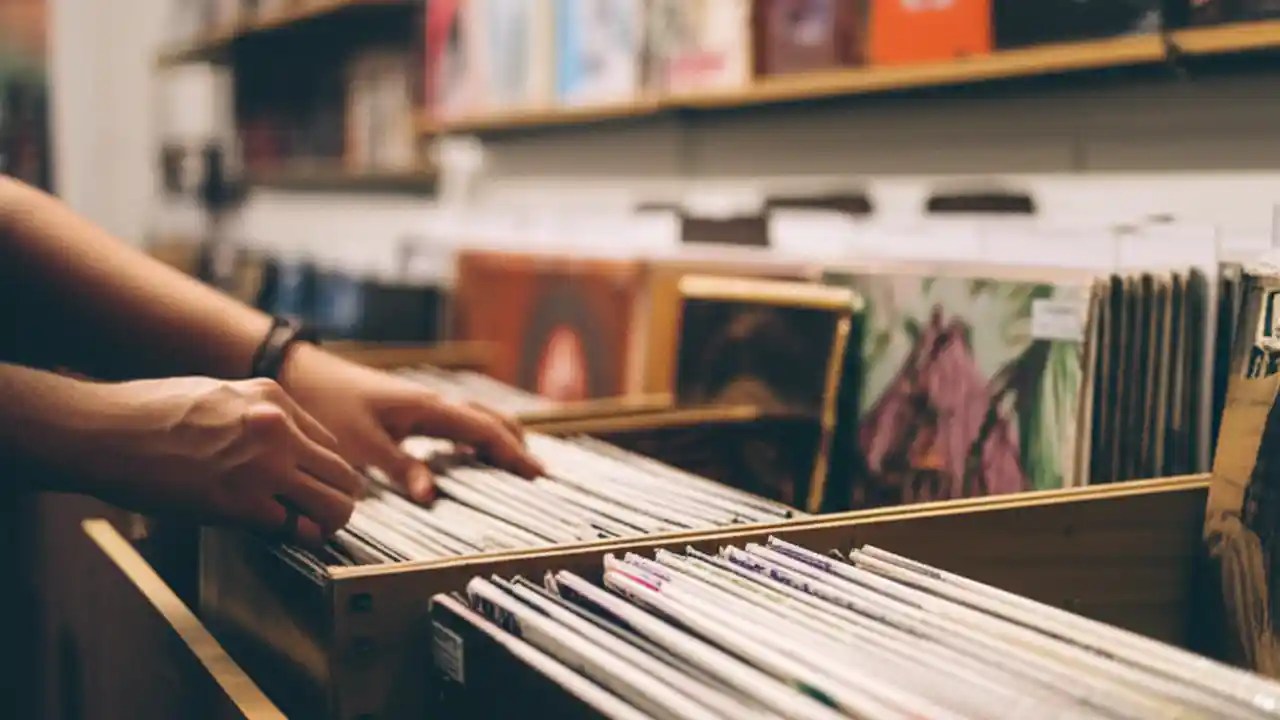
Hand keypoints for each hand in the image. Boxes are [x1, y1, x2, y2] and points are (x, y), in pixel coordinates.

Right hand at [83, 377, 361, 545]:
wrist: (106, 431)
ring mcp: (265, 467)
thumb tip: (280, 446)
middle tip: (322, 515)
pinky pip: (293, 529)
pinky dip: (292, 537)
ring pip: (334, 505)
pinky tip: (279, 536)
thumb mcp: (219, 395)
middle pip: (344, 475)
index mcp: (273, 398)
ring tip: (310, 531)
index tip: (313, 486)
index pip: (330, 443)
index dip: (323, 471)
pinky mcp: (242, 503)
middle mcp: (279, 429)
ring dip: (327, 523)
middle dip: (338, 498)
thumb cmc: (148, 413)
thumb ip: (257, 416)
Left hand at [280, 344, 543, 502]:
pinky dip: (475, 435)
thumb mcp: (361, 443)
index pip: (484, 430)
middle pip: (489, 418)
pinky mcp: (409, 408)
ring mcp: (422, 402)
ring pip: (474, 416)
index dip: (513, 452)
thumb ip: (399, 468)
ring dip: (497, 436)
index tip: (537, 473)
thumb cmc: (327, 404)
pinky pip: (456, 420)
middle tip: (535, 470)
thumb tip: (432, 496)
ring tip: (515, 460)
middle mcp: (432, 401)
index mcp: (428, 408)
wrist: (300, 372)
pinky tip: (470, 450)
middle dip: (515, 442)